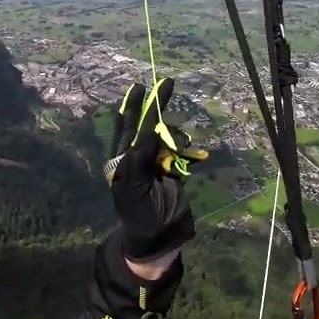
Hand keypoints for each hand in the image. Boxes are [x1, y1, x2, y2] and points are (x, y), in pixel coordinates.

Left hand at [103, 78, 207, 262]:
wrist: (159, 236)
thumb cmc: (140, 213)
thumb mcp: (134, 186)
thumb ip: (139, 158)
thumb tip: (147, 132)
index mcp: (122, 159)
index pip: (130, 127)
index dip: (138, 106)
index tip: (146, 87)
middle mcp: (138, 155)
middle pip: (147, 123)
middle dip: (156, 104)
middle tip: (166, 82)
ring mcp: (157, 160)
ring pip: (169, 136)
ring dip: (177, 138)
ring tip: (182, 151)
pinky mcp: (174, 168)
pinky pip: (182, 151)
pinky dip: (189, 151)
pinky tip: (196, 157)